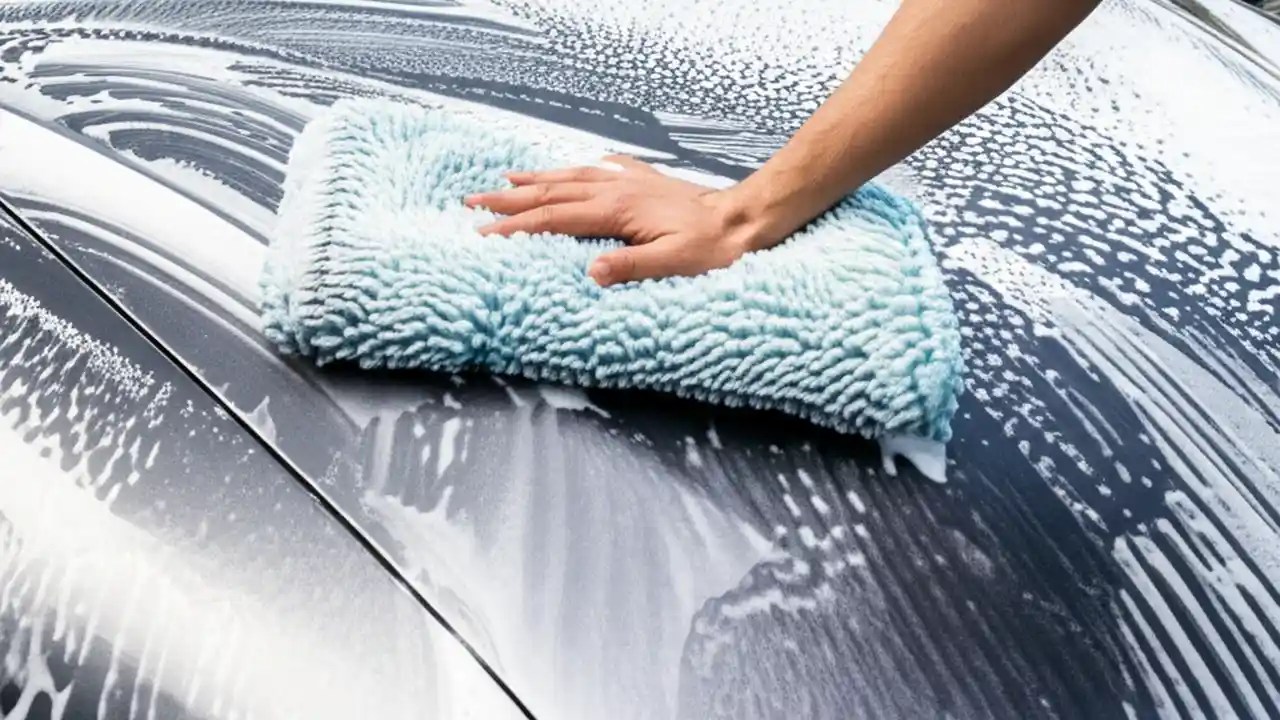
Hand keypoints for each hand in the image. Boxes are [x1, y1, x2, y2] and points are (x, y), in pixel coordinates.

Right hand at [464, 155, 770, 286]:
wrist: (743, 219)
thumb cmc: (712, 250)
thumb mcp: (674, 265)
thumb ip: (631, 267)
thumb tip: (590, 272)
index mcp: (616, 211)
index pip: (554, 218)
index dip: (516, 227)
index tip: (484, 233)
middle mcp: (616, 189)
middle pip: (551, 193)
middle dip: (508, 199)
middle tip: (471, 203)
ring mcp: (627, 182)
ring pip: (569, 178)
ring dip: (533, 180)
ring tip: (502, 181)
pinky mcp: (641, 182)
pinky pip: (598, 170)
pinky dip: (573, 170)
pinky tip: (565, 169)